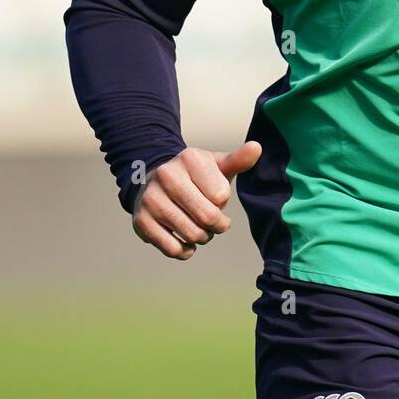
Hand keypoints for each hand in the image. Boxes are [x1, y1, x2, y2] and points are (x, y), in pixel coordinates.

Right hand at [130, 141, 261, 258]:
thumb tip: (257, 147)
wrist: (154, 182)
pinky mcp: (141, 222)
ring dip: (203, 237)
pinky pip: (173, 249)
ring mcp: (151, 199)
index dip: (222, 202)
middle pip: (208, 217)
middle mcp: (166, 175)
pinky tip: (185, 241)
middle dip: (217, 225)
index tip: (214, 197)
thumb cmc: (195, 177)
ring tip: (200, 228)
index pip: (221, 195)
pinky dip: (185, 251)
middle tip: (214, 221)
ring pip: (192, 234)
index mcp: (189, 158)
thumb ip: (239, 160)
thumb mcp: (216, 165)